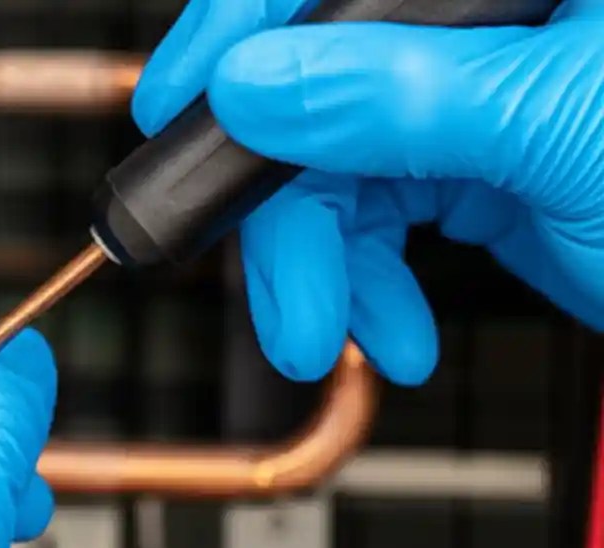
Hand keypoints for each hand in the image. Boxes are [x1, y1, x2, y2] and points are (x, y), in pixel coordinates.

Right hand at [132, 1, 603, 384]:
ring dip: (324, 268)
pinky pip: (372, 214)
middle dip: (290, 216)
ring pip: (330, 168)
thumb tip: (253, 84)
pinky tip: (393, 327)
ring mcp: (463, 87)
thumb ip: (392, 96)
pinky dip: (367, 281)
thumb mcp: (553, 127)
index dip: (236, 29)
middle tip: (289, 304)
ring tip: (342, 335)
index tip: (174, 106)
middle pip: (312, 92)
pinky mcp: (463, 158)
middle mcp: (471, 17)